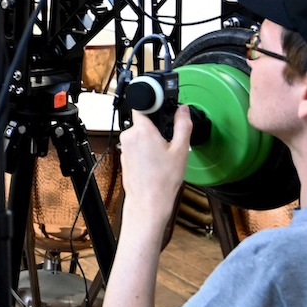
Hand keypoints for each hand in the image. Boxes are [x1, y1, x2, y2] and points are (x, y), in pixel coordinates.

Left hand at [118, 105, 191, 220]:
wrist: (149, 201)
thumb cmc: (163, 180)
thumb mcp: (181, 150)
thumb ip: (183, 125)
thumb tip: (183, 110)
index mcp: (142, 131)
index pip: (142, 105)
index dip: (154, 104)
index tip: (163, 108)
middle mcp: (129, 136)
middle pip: (143, 121)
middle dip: (156, 126)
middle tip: (169, 140)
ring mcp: (124, 147)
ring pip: (139, 134)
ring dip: (151, 139)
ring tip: (163, 154)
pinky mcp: (123, 156)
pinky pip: (136, 145)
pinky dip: (145, 149)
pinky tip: (155, 162)